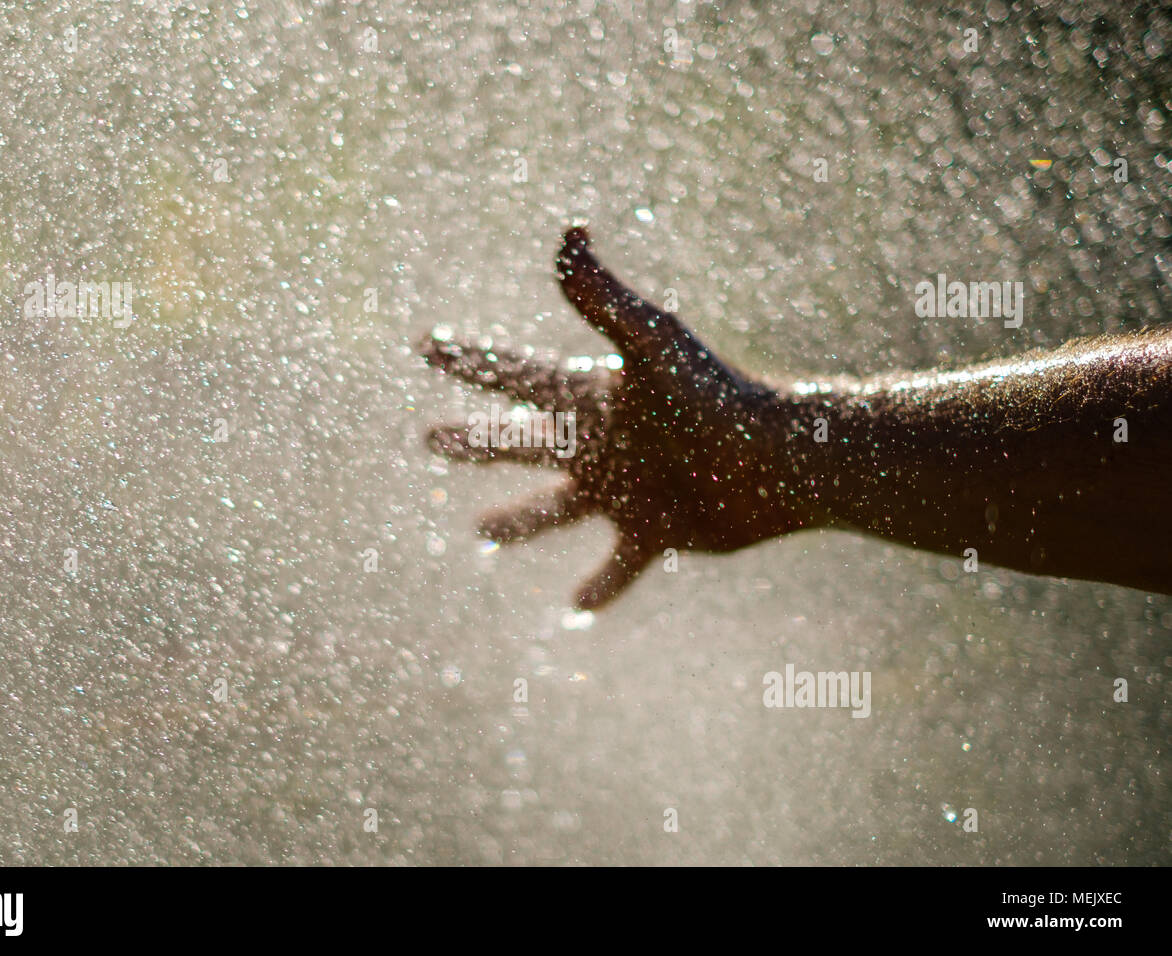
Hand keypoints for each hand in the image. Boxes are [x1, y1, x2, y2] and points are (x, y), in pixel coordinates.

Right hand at [420, 227, 811, 608]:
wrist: (782, 462)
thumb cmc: (717, 398)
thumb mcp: (653, 343)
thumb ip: (605, 297)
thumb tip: (568, 231)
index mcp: (591, 397)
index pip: (514, 374)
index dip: (469, 361)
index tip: (424, 346)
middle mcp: (601, 442)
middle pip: (520, 441)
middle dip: (473, 441)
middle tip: (428, 439)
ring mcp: (625, 489)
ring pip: (553, 509)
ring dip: (517, 522)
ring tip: (480, 535)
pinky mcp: (655, 530)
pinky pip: (619, 565)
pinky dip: (599, 587)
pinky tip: (576, 609)